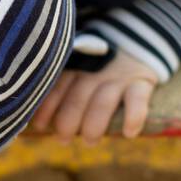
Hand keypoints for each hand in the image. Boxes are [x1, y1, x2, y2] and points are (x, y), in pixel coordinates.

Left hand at [32, 53, 159, 142]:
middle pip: (77, 99)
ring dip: (94, 126)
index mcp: (75, 67)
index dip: (46, 109)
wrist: (137, 39)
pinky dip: (134, 117)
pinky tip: (128, 133)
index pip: (56, 89)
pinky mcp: (142, 80)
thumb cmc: (98, 65)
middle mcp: (94, 71)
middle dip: (67, 123)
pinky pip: (138, 99)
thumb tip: (38, 122)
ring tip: (89, 141)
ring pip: (103, 103)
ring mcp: (119, 76)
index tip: (40, 127)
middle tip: (63, 140)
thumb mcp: (78, 67)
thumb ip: (61, 87)